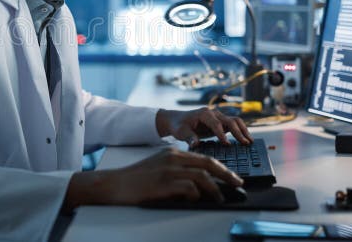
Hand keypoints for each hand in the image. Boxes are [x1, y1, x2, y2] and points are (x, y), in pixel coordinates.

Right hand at [63, 147, 243, 209]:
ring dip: (215, 189)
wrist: (113, 184)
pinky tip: (196, 200)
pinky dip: (197, 194)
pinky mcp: (163, 182)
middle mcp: (172, 157)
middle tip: (238, 184)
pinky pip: (189, 187)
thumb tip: (199, 186)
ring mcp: (168, 169)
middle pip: (208, 163)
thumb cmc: (135, 180)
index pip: (204, 157)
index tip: (232, 177)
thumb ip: (177, 171)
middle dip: (226, 175)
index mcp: (172, 152)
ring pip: (202, 175)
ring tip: (219, 198)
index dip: (221, 167)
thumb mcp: (159, 168)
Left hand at [155, 107, 252, 147]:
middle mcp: (213, 113)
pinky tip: (245, 141)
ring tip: (249, 142)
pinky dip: (240, 131)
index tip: (227, 145)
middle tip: (245, 143)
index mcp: (204, 114)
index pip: (216, 123)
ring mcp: (218, 117)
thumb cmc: (178, 125)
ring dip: (243, 130)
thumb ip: (189, 137)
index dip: (222, 134)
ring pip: (235, 121)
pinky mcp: (220, 122)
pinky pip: (233, 125)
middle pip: (230, 120)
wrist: (177, 120)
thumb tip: (195, 144)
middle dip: (238, 132)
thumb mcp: (180, 132)